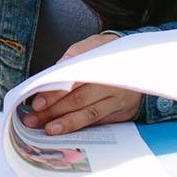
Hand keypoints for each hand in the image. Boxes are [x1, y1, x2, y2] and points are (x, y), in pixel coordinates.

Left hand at [21, 33, 142, 133]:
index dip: (54, 94)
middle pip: (78, 101)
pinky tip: (68, 133)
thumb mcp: (95, 44)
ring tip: (49, 130)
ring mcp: (118, 101)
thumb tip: (56, 69)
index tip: (37, 103)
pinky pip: (99, 123)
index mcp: (101, 65)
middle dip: (53, 112)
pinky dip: (82, 128)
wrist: (142, 63)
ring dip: (67, 124)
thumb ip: (74, 55)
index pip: (73, 82)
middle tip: (34, 120)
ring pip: (89, 115)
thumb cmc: (110, 53)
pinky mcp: (122, 114)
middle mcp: (111, 85)